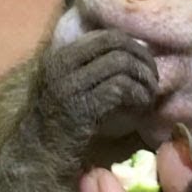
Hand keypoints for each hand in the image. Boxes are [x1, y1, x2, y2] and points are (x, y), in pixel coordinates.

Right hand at [33, 29, 157, 154]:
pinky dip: (138, 95)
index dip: (132, 46)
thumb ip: (91, 68)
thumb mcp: (70, 86)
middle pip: (116, 43)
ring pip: (121, 63)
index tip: (144, 65)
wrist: (39, 157)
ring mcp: (70, 84)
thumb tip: (130, 54)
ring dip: (143, 79)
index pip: (106, 35)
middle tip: (152, 79)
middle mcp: (62, 63)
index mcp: (61, 55)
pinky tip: (141, 107)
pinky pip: (120, 88)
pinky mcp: (82, 106)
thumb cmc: (60, 123)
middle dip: (142, 58)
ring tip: (148, 95)